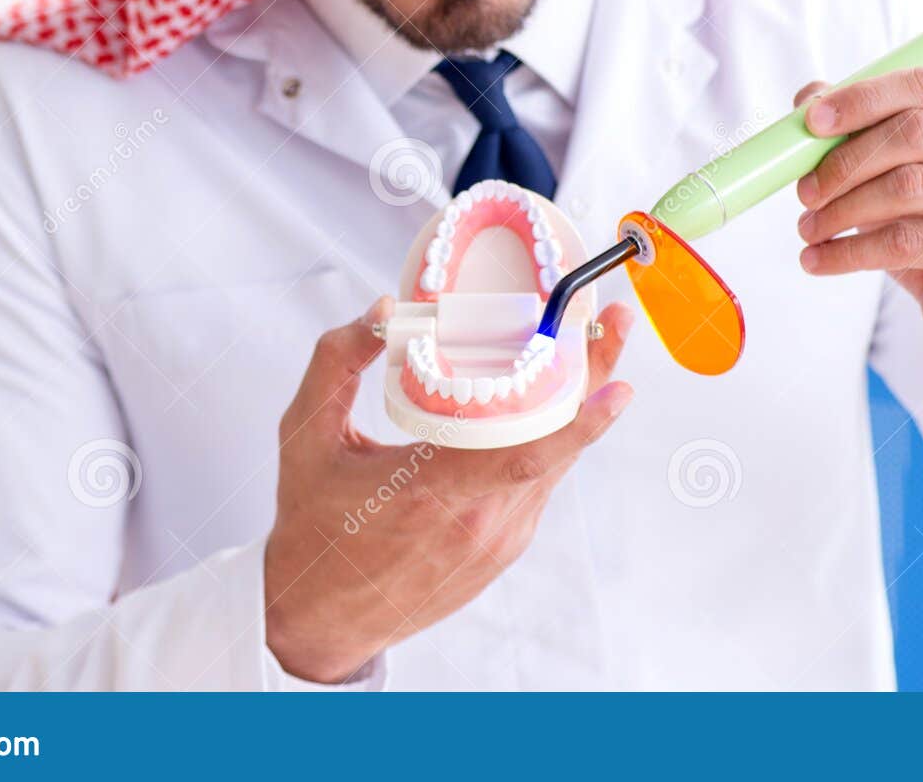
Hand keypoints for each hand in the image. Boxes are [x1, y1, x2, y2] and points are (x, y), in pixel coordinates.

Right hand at [263, 298, 633, 682]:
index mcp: (430, 492)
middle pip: (555, 444)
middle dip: (592, 379)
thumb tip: (383, 308)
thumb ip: (337, 361)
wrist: (319, 615)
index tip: (616, 380)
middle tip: (614, 324)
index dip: (577, 419)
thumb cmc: (312, 522)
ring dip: (578, 406)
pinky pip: (538, 482)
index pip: (523, 452)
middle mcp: (476, 520)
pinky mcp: (503, 548)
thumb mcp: (305, 433)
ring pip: (553, 462)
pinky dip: (551, 439)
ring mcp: (496, 539)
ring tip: (594, 348)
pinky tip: (552, 400)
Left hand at [792, 66, 922, 435]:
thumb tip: (808, 94)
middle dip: (845, 160)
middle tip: (803, 190)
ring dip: (841, 210)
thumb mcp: (902, 172)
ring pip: (906, 186)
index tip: (810, 121)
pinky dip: (849, 252)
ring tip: (807, 229)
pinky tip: (819, 260)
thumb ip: (862, 128)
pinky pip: (905, 242)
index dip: (861, 98)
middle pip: (913, 132)